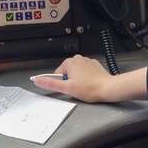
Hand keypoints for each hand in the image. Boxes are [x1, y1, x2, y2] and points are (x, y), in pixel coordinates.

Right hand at [29, 56, 144, 103]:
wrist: (108, 88)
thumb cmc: (90, 89)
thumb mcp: (67, 88)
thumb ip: (51, 84)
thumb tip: (38, 80)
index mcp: (70, 62)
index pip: (58, 74)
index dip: (62, 84)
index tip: (69, 89)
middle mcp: (78, 59)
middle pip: (67, 73)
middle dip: (70, 82)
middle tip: (78, 89)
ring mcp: (87, 61)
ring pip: (76, 73)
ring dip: (78, 80)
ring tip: (85, 87)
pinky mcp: (94, 65)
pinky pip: (85, 73)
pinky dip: (86, 78)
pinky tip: (90, 84)